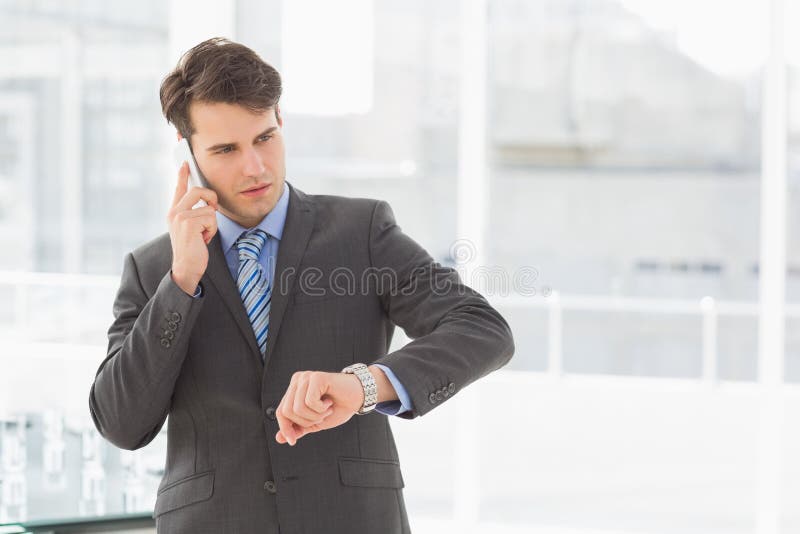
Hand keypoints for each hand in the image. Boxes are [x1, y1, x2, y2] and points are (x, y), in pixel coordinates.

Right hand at [168, 162, 218, 294]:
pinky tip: (203, 240)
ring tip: (204, 235)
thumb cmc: (193, 249)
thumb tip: (208, 202)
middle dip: (212, 199)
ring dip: (212, 223)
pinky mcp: (188, 223)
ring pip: (209, 207)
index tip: (185, 162)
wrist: (186, 268)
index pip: (179, 188)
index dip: (182, 174)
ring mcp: (180, 216)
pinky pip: (211, 217)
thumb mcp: (192, 229)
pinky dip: (212, 230)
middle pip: (198, 190)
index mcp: (174, 212)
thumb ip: (194, 214)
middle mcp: (174, 212)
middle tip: (214, 209)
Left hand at [275, 371, 364, 445]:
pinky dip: (321, 408)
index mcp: (295, 390)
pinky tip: (329, 402)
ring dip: (315, 416)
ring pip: (298, 408)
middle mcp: (298, 381)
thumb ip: (298, 428)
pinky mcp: (316, 377)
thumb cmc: (338, 407)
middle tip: (321, 417)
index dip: (285, 428)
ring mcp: (306, 377)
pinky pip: (309, 401)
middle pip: (286, 411)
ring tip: (327, 409)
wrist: (358, 398)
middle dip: (305, 422)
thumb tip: (279, 438)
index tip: (293, 441)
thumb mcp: (315, 423)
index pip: (280, 411)